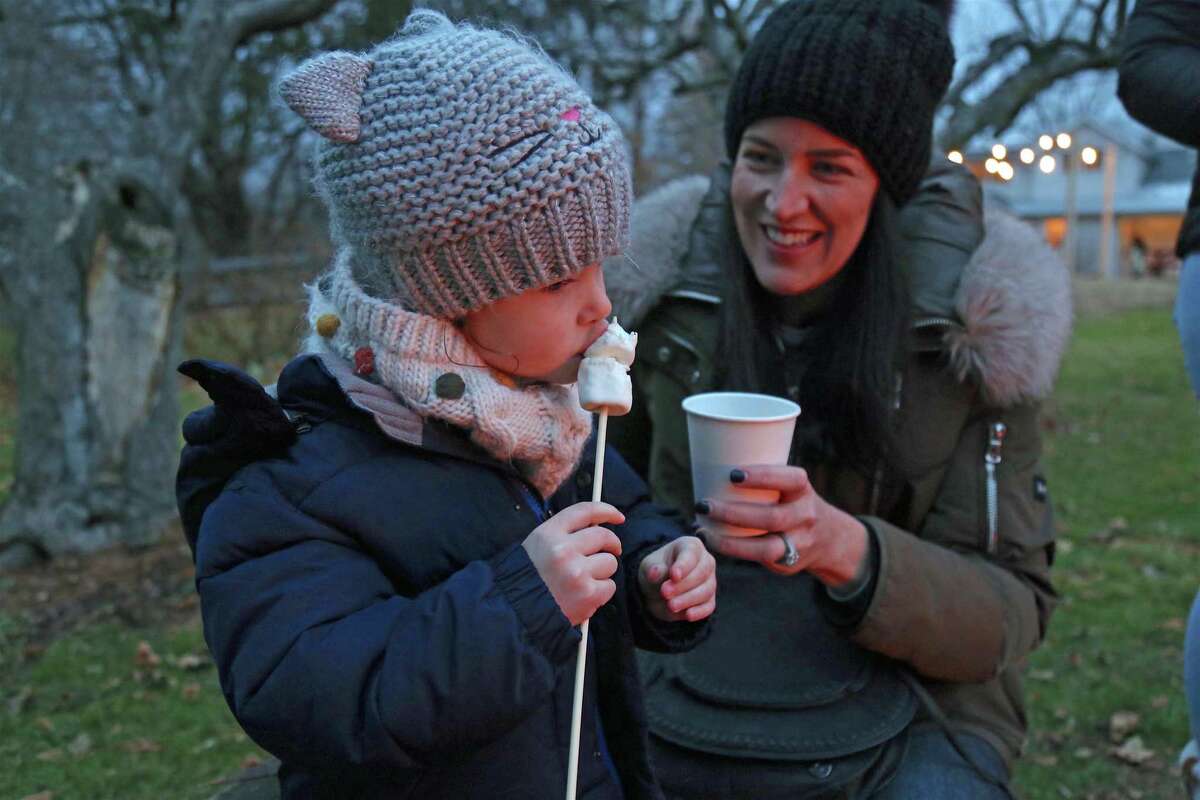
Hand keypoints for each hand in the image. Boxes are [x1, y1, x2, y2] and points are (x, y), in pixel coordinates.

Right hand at [522, 501, 624, 625]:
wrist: (517, 613)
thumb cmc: (528, 579)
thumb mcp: (537, 546)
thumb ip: (564, 534)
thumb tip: (597, 526)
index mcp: (549, 534)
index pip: (585, 511)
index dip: (606, 511)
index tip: (617, 517)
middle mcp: (563, 550)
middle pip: (603, 536)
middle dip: (612, 544)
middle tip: (611, 550)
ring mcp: (577, 572)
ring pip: (610, 562)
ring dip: (603, 571)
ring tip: (584, 581)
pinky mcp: (587, 594)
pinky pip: (609, 586)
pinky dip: (601, 592)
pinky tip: (584, 596)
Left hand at [638, 536, 716, 622]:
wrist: (657, 590)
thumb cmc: (656, 571)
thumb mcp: (649, 567)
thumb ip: (653, 569)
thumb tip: (655, 572)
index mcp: (691, 547)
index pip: (691, 554)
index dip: (683, 565)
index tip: (673, 575)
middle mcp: (705, 562)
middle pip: (701, 573)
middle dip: (683, 585)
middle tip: (664, 592)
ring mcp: (710, 581)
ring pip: (706, 590)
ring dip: (688, 599)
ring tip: (670, 605)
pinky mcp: (709, 600)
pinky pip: (709, 606)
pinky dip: (699, 611)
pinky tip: (688, 615)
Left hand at [698, 465, 866, 586]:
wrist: (829, 539)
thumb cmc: (791, 503)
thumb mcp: (789, 487)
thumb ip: (763, 483)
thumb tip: (706, 474)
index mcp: (803, 490)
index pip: (789, 479)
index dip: (762, 476)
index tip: (732, 474)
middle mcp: (805, 516)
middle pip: (772, 517)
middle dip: (733, 513)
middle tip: (703, 505)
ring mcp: (799, 543)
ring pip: (765, 548)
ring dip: (729, 541)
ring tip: (703, 532)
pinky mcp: (788, 563)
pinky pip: (759, 560)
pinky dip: (733, 551)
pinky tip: (713, 542)